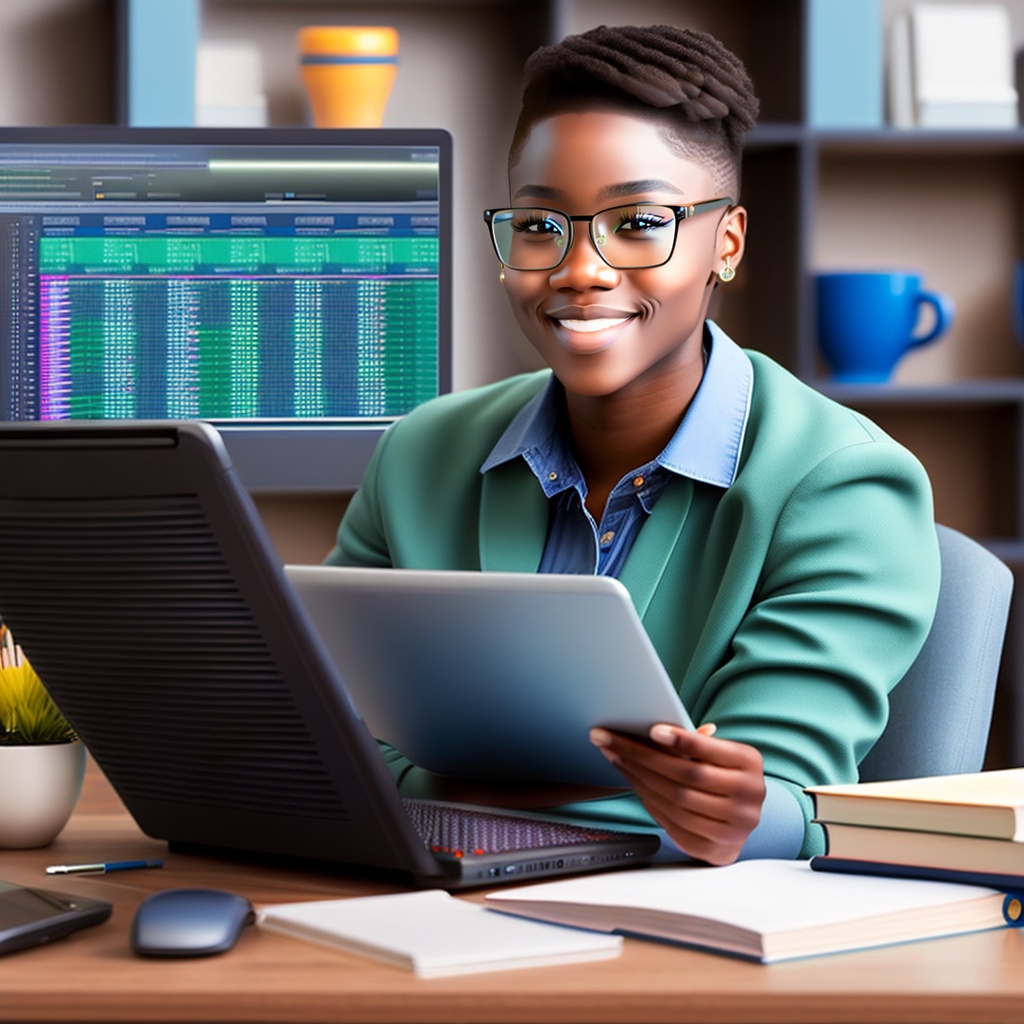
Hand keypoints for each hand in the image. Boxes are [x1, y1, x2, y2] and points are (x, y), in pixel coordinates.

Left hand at [589, 722, 764, 864]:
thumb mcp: (720, 754)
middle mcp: (748, 795)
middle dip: (642, 756)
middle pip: (686, 775)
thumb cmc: (724, 775)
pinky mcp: (716, 848)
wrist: (743, 819)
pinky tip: (634, 785)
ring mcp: (734, 826)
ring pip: (676, 802)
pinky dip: (650, 804)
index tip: (651, 730)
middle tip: (610, 740)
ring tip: (616, 760)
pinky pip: (674, 825)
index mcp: (749, 763)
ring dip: (639, 779)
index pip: (709, 750)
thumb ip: (693, 743)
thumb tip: (656, 730)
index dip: (681, 740)